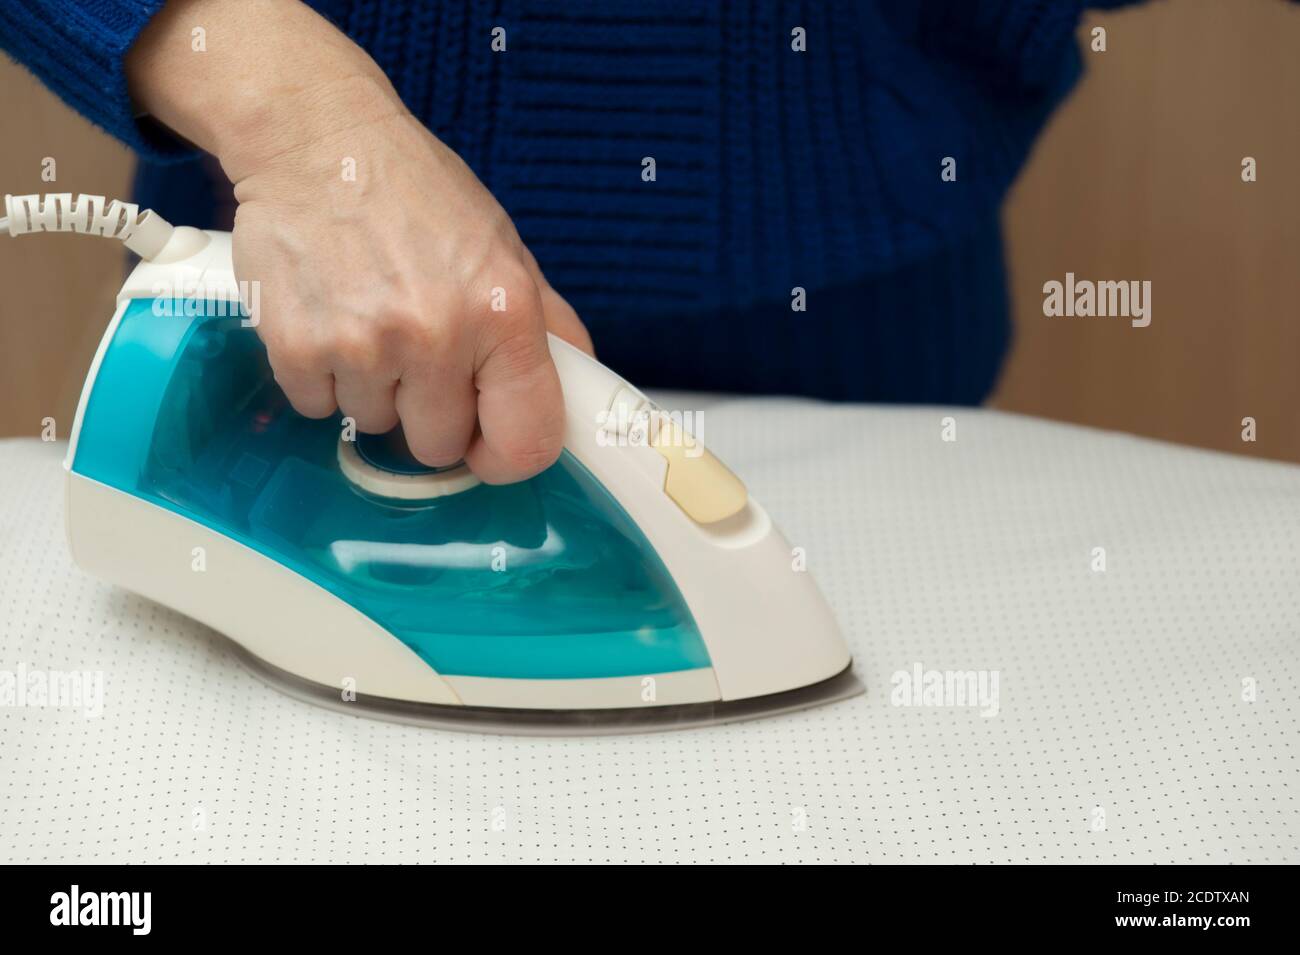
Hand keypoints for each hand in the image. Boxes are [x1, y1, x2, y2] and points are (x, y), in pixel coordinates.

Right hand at [127, 0, 591, 482]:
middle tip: (416, 355)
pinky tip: (330, 319)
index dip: (505, 454)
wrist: (317, 141)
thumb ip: (548, 327)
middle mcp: (436, 335)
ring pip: (374, 428)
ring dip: (372, 390)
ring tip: (369, 320)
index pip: (526, 443)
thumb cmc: (417, 195)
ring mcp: (363, 345)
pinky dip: (322, 377)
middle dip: (429, 414)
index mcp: (503, 313)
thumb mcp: (506, 249)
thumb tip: (580, 389)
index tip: (486, 442)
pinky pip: (317, 408)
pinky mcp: (296, 347)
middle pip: (439, 447)